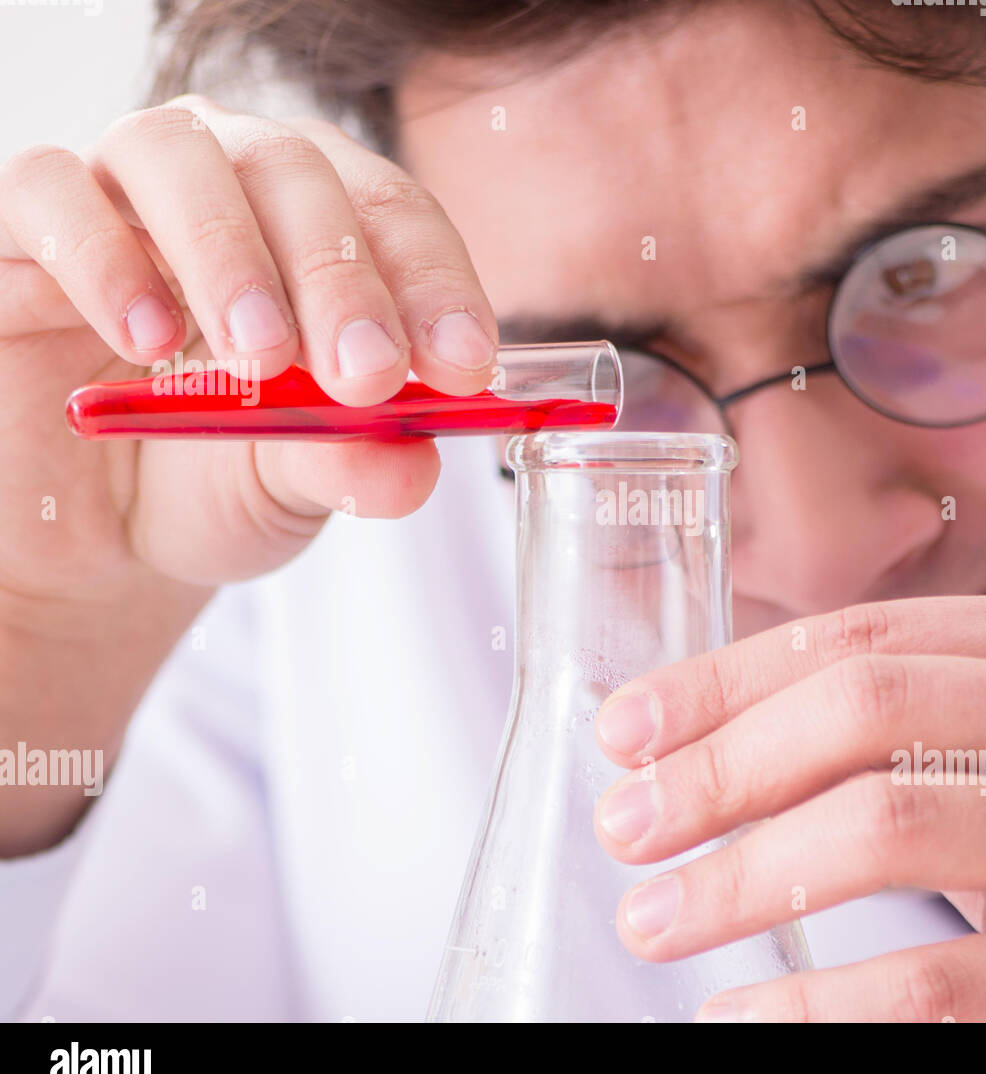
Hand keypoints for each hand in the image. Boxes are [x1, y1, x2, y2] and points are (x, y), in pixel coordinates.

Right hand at [0, 96, 495, 852]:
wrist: (95, 529)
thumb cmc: (211, 480)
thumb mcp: (294, 484)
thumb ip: (349, 462)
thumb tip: (410, 462)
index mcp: (323, 226)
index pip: (395, 218)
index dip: (435, 284)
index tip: (465, 364)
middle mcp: (230, 183)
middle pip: (296, 173)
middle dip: (342, 276)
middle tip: (366, 373)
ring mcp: (123, 191)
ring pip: (179, 155)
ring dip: (232, 254)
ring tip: (259, 356)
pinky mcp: (23, 225)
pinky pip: (51, 190)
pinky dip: (103, 255)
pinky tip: (145, 336)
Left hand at [592, 593, 985, 1020]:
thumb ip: (928, 699)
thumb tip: (727, 727)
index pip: (859, 637)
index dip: (725, 679)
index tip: (629, 726)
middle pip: (861, 711)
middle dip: (717, 768)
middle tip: (624, 821)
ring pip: (881, 831)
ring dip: (738, 878)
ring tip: (654, 917)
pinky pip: (926, 984)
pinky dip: (810, 1001)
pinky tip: (740, 1009)